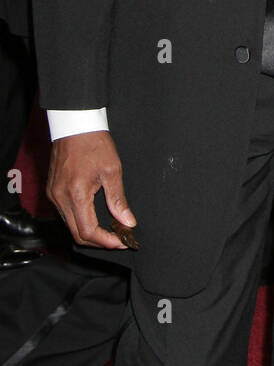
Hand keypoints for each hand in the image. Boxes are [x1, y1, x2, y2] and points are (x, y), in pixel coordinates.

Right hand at [47, 130, 135, 249]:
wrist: (75, 125)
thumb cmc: (94, 143)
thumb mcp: (112, 170)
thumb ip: (118, 199)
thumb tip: (127, 222)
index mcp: (75, 194)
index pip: (88, 231)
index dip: (106, 241)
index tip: (122, 241)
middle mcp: (60, 198)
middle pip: (77, 234)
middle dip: (99, 241)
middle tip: (119, 239)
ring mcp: (54, 195)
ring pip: (70, 226)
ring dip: (90, 232)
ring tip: (111, 230)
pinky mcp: (53, 190)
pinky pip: (65, 214)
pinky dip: (81, 220)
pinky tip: (96, 217)